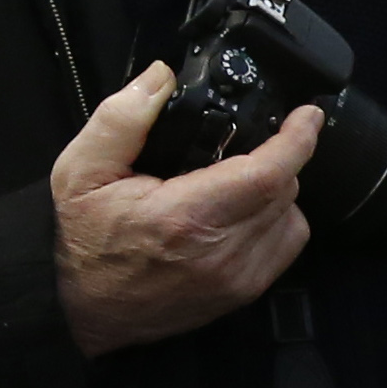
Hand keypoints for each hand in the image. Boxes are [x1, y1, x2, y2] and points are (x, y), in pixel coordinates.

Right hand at [53, 63, 319, 355]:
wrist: (82, 311)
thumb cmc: (82, 240)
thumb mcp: (80, 170)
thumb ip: (123, 118)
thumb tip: (162, 76)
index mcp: (185, 217)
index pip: (268, 173)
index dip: (297, 139)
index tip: (306, 114)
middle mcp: (221, 252)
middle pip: (285, 190)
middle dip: (276, 159)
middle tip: (245, 147)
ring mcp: (237, 278)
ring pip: (292, 217)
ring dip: (276, 191)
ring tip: (238, 181)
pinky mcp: (243, 293)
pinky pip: (286, 245)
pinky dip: (276, 221)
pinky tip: (241, 212)